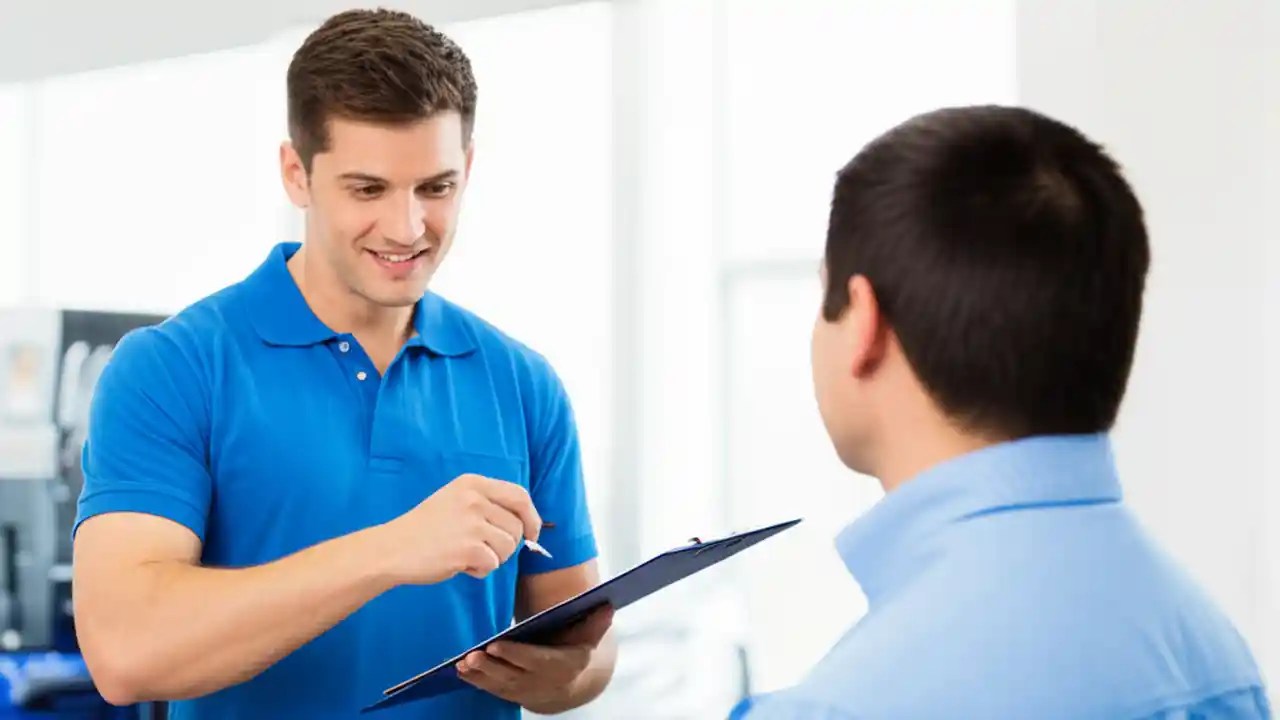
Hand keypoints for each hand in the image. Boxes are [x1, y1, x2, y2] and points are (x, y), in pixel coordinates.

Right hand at [377, 473, 540, 584]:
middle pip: (517, 526)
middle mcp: (475, 499)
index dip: (531, 517)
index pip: (520, 496)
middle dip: (506, 545)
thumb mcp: (456, 501)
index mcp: (473, 483)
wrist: (392, 549)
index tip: (531, 533)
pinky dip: (479, 570)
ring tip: (466, 555)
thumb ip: (487, 505)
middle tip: (481, 550)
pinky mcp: (469, 547)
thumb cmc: (424, 529)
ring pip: (508, 547)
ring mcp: (472, 522)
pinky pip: (492, 564)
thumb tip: (525, 525)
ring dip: (492, 558)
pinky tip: (459, 564)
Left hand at [457, 605, 613, 709]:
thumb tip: (608, 605)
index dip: (516, 654)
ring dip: (479, 674)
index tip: (497, 644)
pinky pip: (492, 689)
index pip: (536, 660)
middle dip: (491, 665)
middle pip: (513, 674)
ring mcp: (525, 690)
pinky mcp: (511, 693)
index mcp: (561, 664)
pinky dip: (476, 681)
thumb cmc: (575, 652)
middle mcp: (542, 681)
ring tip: (463, 662)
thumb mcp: (589, 637)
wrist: (570, 685)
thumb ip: (595, 622)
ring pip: (499, 684)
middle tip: (472, 654)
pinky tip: (461, 670)